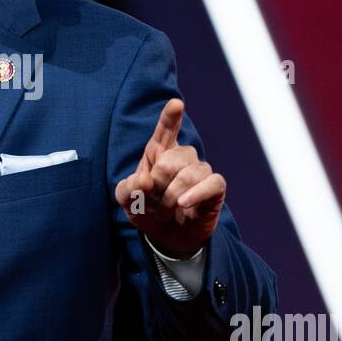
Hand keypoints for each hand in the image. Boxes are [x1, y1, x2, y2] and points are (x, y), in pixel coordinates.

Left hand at [114, 99, 225, 258]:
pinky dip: (196, 193)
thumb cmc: (147, 210)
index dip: (170, 117)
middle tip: (152, 204)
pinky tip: (183, 204)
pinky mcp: (215, 187)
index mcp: (159, 152)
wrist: (166, 236)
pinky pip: (212, 183)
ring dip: (171, 198)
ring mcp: (200, 171)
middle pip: (171, 160)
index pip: (165, 130)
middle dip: (157, 186)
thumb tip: (144, 180)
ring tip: (164, 212)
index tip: (176, 104)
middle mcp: (182, 157)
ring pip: (189, 173)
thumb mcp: (127, 201)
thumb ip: (127, 189)